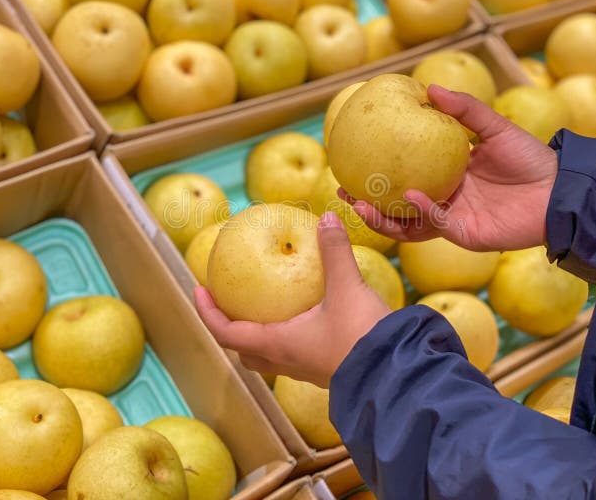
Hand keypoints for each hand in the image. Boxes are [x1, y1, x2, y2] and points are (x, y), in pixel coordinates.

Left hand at [194, 212, 390, 388]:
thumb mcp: (347, 287)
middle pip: (245, 349)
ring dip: (261, 333)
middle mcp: (286, 360)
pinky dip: (290, 334)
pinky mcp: (327, 369)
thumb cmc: (361, 336)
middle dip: (232, 327)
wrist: (396, 375)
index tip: (199, 289)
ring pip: (271, 355)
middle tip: (230, 302)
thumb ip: (334, 252)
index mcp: (277, 344)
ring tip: (266, 306)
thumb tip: (326, 219)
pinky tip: (308, 313)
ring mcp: (307, 369)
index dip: (207, 312)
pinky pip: (297, 352)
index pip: (226, 332)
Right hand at [340, 85, 558, 251]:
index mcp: (447, 177)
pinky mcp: (465, 235)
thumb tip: (429, 88)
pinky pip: (436, 224)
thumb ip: (464, 110)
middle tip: (345, 190)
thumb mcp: (494, 127)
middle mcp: (444, 200)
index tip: (355, 161)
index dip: (379, 174)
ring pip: (407, 225)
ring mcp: (453, 220)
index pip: (405, 178)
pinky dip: (422, 211)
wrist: (559, 189)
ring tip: (361, 203)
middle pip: (397, 207)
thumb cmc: (531, 159)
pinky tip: (413, 195)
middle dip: (368, 204)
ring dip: (383, 218)